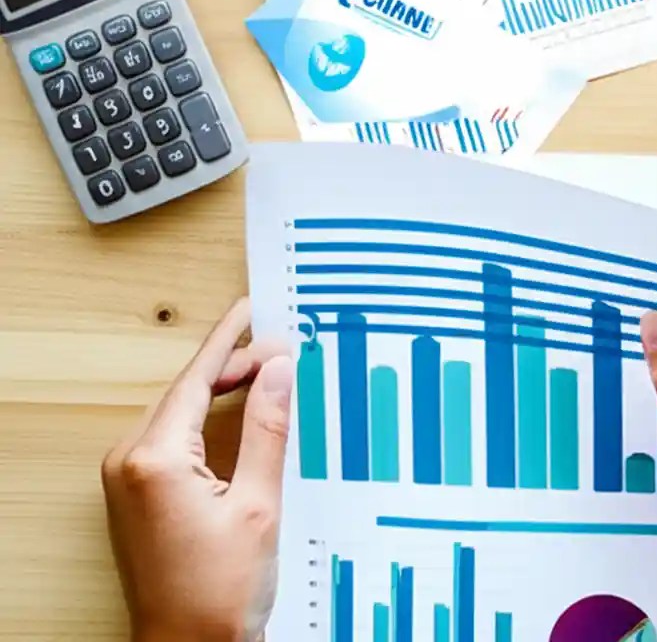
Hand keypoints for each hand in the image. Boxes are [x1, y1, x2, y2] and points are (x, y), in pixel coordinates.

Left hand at [101, 298, 293, 641]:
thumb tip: (277, 370)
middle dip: (232, 367)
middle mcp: (129, 463)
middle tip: (281, 347)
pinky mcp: (137, 496)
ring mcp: (128, 480)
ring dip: (221, 394)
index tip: (253, 311)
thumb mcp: (259, 505)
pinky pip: (174, 441)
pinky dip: (208, 423)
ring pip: (181, 415)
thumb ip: (267, 429)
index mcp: (154, 459)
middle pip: (186, 393)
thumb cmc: (219, 594)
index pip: (197, 380)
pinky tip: (240, 417)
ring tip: (266, 374)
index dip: (230, 341)